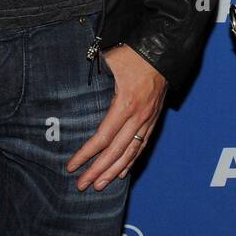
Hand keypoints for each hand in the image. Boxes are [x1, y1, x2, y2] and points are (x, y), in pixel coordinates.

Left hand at [67, 44, 166, 190]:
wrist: (163, 50)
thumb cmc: (135, 53)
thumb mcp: (110, 61)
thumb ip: (93, 74)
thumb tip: (71, 80)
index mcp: (125, 104)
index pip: (103, 137)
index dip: (87, 154)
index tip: (72, 166)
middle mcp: (138, 117)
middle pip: (115, 151)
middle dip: (98, 170)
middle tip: (83, 185)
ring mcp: (148, 119)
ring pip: (130, 152)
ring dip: (114, 171)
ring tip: (99, 185)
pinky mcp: (154, 118)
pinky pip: (142, 144)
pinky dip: (132, 160)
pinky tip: (122, 172)